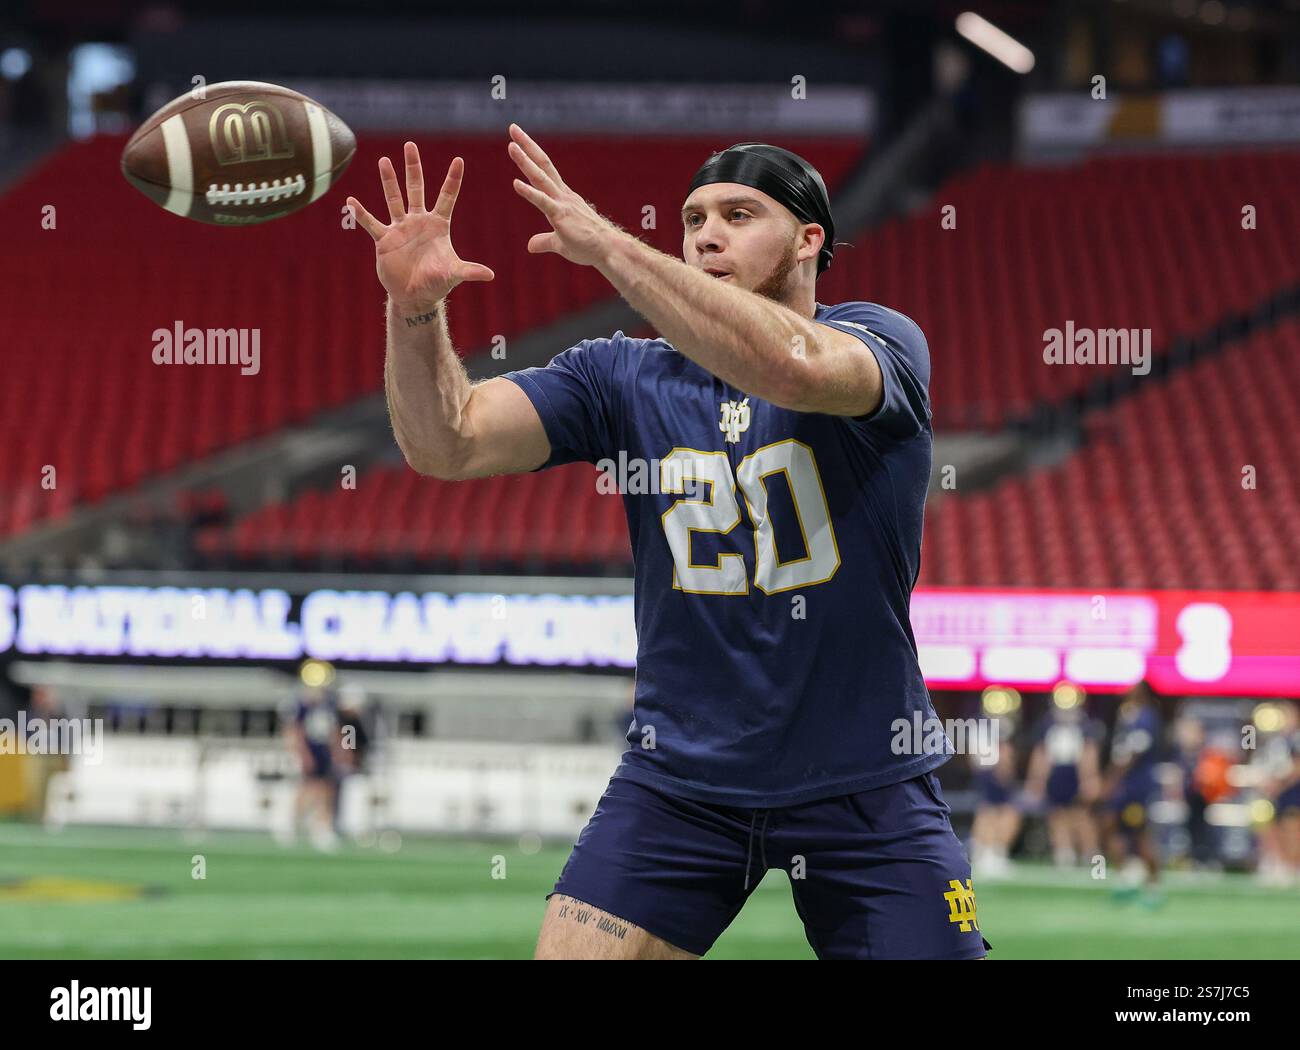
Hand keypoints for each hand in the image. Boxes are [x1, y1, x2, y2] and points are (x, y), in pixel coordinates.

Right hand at [347, 142, 494, 311]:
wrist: (414, 296)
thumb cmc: (436, 283)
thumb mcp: (453, 274)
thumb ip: (469, 271)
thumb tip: (490, 275)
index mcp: (438, 225)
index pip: (447, 197)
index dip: (452, 180)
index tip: (459, 160)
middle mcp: (418, 221)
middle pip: (416, 188)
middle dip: (413, 168)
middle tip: (410, 145)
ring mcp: (400, 228)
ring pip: (394, 199)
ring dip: (389, 181)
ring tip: (384, 161)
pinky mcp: (384, 240)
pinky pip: (371, 223)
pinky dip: (361, 213)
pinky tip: (351, 200)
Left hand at [507, 123, 623, 265]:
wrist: (609, 251)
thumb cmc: (589, 247)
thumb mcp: (561, 243)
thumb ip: (545, 241)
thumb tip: (530, 246)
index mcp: (563, 198)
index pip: (544, 172)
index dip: (531, 156)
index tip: (518, 142)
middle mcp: (562, 195)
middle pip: (542, 165)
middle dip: (527, 146)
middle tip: (513, 127)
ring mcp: (562, 204)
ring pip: (541, 178)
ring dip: (525, 161)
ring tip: (511, 145)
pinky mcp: (561, 216)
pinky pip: (543, 202)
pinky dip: (529, 192)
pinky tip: (515, 182)